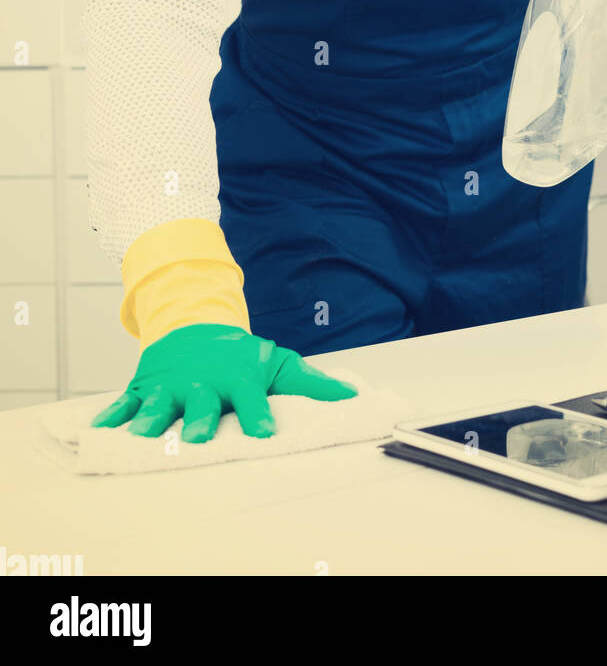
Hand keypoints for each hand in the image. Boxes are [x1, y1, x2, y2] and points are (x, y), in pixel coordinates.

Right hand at [90, 323, 357, 441]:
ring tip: (142, 436)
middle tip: (195, 437)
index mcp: (236, 380)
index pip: (250, 399)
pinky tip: (98, 430)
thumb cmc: (238, 354)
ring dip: (149, 419)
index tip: (263, 432)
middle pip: (200, 403)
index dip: (257, 414)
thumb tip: (353, 398)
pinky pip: (124, 402)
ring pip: (158, 404)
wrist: (194, 325)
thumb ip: (312, 383)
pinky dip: (110, 415)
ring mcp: (170, 385)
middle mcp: (201, 383)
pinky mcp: (144, 386)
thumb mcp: (276, 362)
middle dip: (197, 419)